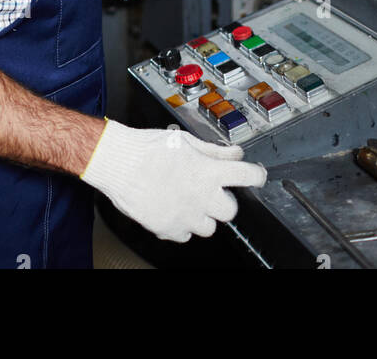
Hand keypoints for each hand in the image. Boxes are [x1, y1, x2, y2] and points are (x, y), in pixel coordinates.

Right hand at [80, 119, 266, 242]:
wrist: (119, 162)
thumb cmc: (148, 148)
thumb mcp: (186, 141)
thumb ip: (214, 150)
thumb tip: (234, 153)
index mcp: (208, 171)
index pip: (248, 176)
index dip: (257, 175)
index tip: (257, 176)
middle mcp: (201, 196)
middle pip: (231, 210)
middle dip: (225, 200)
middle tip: (213, 190)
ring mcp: (186, 215)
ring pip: (209, 227)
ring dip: (204, 215)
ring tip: (190, 201)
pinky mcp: (169, 229)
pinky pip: (185, 235)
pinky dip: (183, 225)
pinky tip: (174, 209)